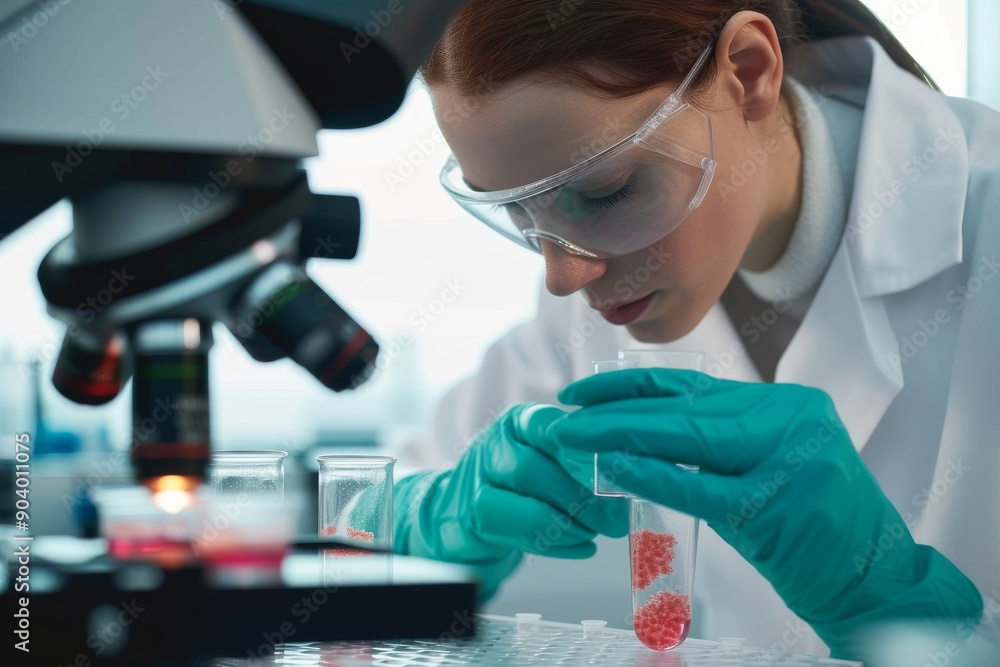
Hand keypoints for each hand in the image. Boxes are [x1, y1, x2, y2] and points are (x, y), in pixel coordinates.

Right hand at [394, 403, 627, 599]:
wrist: (462, 519)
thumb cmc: (522, 492)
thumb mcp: (550, 466)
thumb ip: (583, 467)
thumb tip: (634, 486)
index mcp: (522, 421)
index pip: (555, 425)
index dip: (588, 450)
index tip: (622, 474)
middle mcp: (497, 441)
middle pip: (542, 462)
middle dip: (584, 494)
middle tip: (616, 518)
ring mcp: (479, 477)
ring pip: (530, 491)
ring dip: (571, 517)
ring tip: (596, 532)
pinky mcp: (474, 513)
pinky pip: (519, 525)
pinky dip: (557, 542)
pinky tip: (581, 547)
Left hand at [550, 368, 981, 659]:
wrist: (874, 577)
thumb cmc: (815, 523)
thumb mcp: (772, 461)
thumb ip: (719, 438)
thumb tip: (640, 428)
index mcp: (786, 404)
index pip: (692, 385)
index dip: (632, 384)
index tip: (585, 389)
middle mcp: (790, 420)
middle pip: (684, 407)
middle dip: (616, 409)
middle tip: (565, 412)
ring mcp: (785, 461)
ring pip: (687, 437)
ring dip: (622, 435)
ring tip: (574, 435)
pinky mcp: (773, 508)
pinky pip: (698, 486)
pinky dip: (653, 475)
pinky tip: (613, 465)